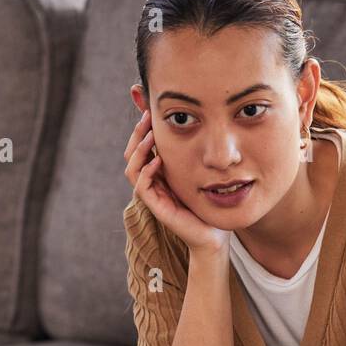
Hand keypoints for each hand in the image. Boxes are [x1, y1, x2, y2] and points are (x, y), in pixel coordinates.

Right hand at [124, 107, 229, 254]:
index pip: (141, 147)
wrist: (213, 235)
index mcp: (160, 173)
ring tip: (150, 136)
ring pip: (132, 169)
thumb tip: (196, 122)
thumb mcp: (201, 170)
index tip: (150, 110)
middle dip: (137, 134)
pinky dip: (147, 172)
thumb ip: (194, 151)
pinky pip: (143, 188)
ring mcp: (153, 196)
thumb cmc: (209, 203)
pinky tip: (158, 161)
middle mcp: (153, 183)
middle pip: (131, 154)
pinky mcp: (158, 208)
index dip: (142, 129)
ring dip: (139, 151)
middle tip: (146, 116)